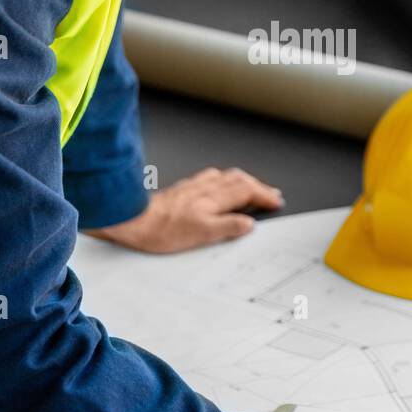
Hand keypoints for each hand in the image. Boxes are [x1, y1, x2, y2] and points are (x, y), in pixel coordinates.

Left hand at [81, 166, 283, 253]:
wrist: (134, 220)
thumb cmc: (162, 229)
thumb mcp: (202, 234)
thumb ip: (228, 227)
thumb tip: (249, 223)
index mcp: (213, 198)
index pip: (247, 191)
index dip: (264, 195)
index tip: (276, 201)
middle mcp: (205, 188)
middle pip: (239, 180)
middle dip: (258, 186)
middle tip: (271, 195)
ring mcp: (194, 187)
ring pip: (226, 177)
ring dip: (243, 181)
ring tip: (252, 188)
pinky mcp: (183, 189)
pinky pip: (211, 178)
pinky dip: (224, 180)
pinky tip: (220, 185)